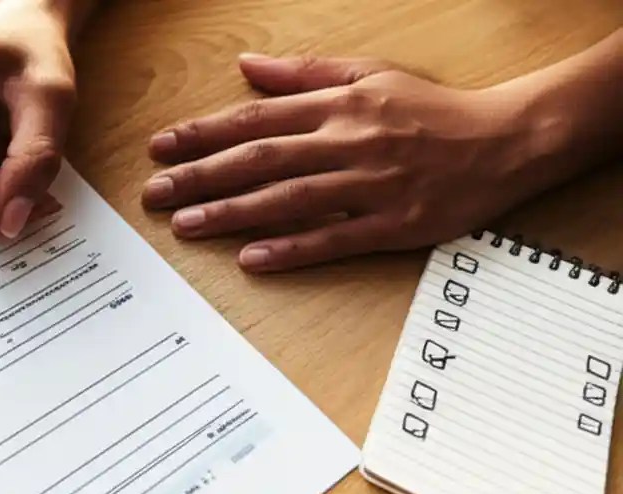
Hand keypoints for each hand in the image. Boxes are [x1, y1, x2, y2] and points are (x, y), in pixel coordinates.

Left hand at [143, 54, 557, 271]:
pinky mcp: (394, 224)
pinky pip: (334, 238)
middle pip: (261, 159)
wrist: (506, 141)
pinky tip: (250, 258)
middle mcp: (349, 142)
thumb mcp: (369, 74)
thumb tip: (247, 65)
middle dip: (202, 175)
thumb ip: (303, 73)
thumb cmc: (431, 108)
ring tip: (185, 224)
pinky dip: (292, 249)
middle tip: (155, 193)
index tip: (161, 147)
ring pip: (289, 199)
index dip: (203, 134)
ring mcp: (371, 184)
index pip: (257, 118)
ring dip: (232, 213)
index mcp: (340, 106)